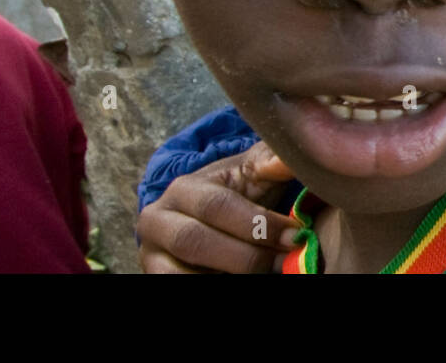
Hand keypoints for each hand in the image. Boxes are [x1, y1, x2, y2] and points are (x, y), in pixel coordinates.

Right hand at [137, 141, 298, 272]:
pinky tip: (237, 279)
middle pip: (195, 242)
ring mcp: (151, 254)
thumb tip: (288, 158)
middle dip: (246, 255)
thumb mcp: (251, 175)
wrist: (205, 220)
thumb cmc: (235, 196)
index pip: (216, 206)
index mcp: (182, 189)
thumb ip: (270, 163)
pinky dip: (211, 283)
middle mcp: (157, 220)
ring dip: (229, 275)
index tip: (294, 235)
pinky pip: (179, 286)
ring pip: (182, 274)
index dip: (257, 223)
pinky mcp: (155, 276)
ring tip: (265, 273)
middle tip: (284, 261)